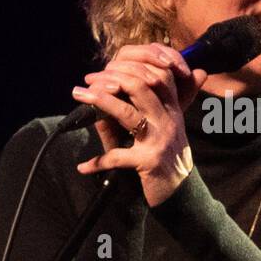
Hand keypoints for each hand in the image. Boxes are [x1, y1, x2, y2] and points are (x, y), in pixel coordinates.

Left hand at [70, 44, 207, 206]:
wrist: (181, 193)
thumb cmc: (165, 159)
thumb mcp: (157, 130)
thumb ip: (139, 109)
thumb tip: (108, 91)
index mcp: (171, 110)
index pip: (158, 75)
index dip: (132, 67)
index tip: (106, 68)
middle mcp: (168, 121)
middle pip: (143, 86)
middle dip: (112, 78)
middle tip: (89, 79)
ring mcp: (160, 140)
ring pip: (128, 113)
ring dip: (101, 102)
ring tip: (79, 96)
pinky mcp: (150, 162)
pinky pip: (119, 157)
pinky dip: (99, 163)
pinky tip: (83, 166)